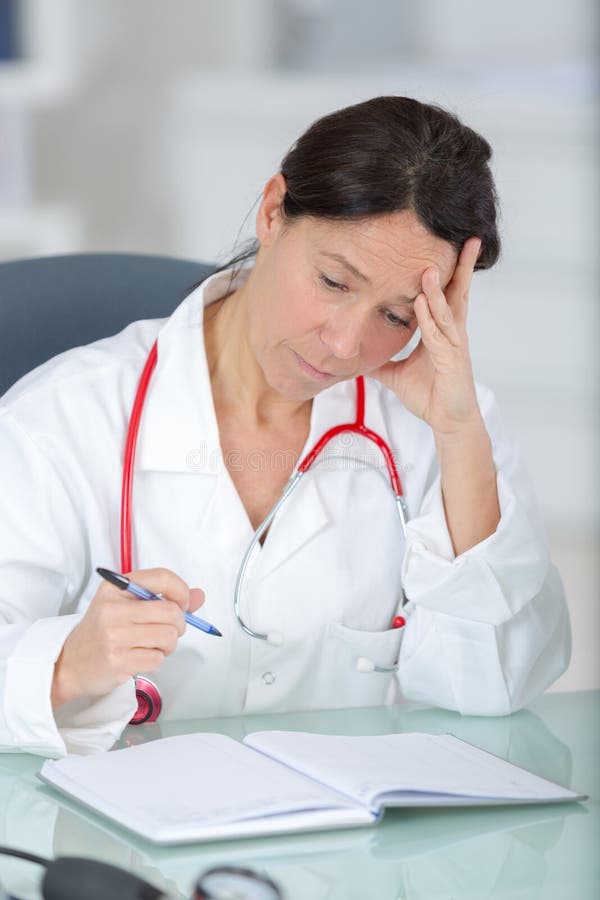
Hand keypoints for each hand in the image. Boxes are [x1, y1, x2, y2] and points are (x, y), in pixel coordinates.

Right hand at [51, 568, 204, 707]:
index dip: (181, 592)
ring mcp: (114, 635)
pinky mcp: (118, 660)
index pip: (162, 578)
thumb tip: (199, 595)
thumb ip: (164, 597)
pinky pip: (158, 659)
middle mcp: (113, 608)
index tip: (183, 603)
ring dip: (168, 645)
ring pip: (168, 637)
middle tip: (168, 630)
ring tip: (152, 645)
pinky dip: (155, 660)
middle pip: (171, 612)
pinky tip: (139, 657)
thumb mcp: (127, 604)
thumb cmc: (102, 630)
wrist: (70, 662)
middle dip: (178, 625)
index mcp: (116, 587)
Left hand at [370, 237, 481, 435]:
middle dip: (461, 266)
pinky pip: (440, 336)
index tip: (444, 247)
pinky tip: (421, 305)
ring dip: (436, 290)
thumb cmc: (430, 394)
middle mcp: (451, 332)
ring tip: (428, 268)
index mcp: (441, 330)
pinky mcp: (453, 360)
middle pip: (457, 292)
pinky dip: (430, 320)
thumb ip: (380, 362)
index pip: (444, 294)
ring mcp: (454, 345)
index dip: (445, 272)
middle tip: (467, 238)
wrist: (447, 420)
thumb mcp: (396, 374)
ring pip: (446, 310)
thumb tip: (356, 358)